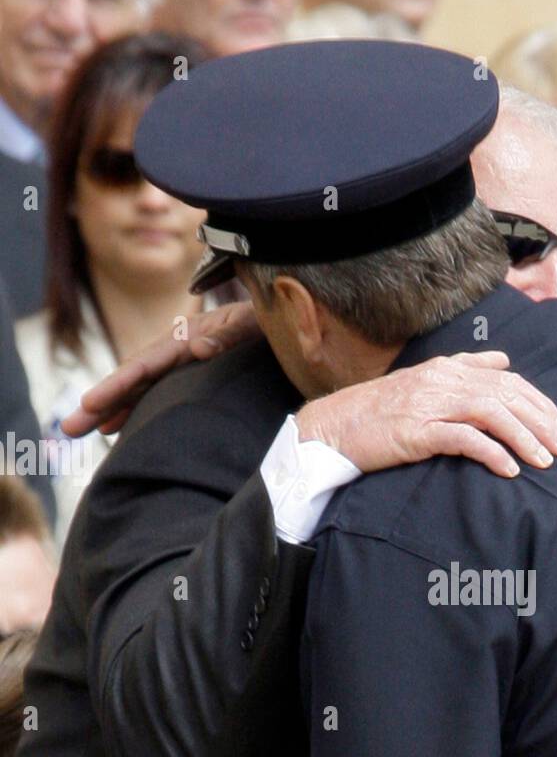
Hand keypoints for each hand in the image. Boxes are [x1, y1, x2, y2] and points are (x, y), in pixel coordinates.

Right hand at [62, 301, 260, 437]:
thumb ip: (230, 335)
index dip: (119, 385)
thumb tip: (198, 348)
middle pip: (133, 379)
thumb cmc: (272, 326)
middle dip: (101, 403)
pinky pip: (156, 398)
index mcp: (188, 336)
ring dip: (111, 410)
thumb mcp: (254, 325)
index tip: (93, 404)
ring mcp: (182, 368)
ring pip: (140, 390)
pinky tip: (115, 429)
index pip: (146, 364)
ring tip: (78, 430)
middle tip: (69, 428)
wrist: (288, 327)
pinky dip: (135, 412)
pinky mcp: (192, 382)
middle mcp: (178, 352)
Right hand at [296, 352, 556, 477]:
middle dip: (541, 421)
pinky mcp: (417, 431)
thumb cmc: (378, 412)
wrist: (332, 428)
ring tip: (545, 460)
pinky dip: (492, 453)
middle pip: (506, 395)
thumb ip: (464, 369)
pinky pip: (464, 439)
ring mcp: (429, 405)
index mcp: (447, 368)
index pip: (506, 379)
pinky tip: (509, 470)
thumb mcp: (424, 382)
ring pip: (491, 414)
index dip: (538, 402)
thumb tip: (502, 361)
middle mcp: (442, 381)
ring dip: (524, 438)